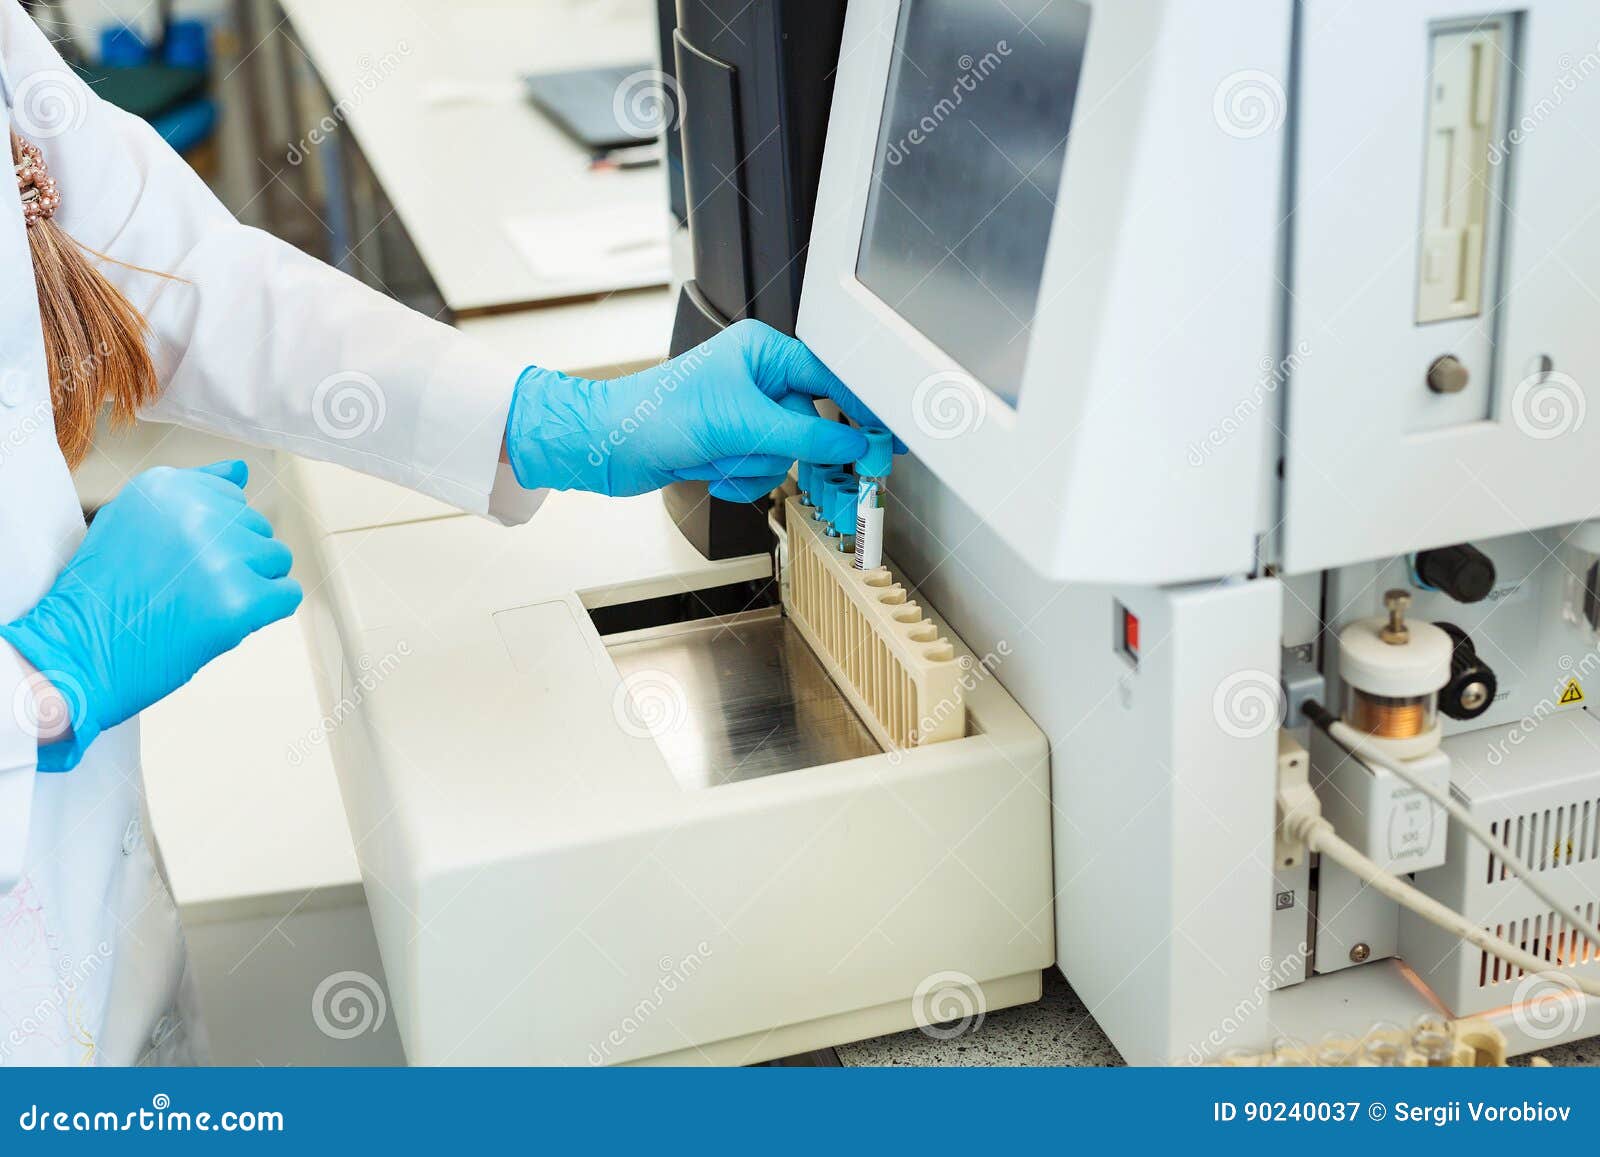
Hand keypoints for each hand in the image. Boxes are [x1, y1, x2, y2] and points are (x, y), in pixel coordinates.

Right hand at [0, 461, 301, 769]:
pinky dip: (265, 612)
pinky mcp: (242, 600)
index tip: (177, 559)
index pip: (232, 497)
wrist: (78, 654)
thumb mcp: (136, 520)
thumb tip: (243, 471)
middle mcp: (198, 513)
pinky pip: (287, 595)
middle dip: (233, 559)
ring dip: (250, 584)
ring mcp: (223, 557)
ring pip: (277, 559)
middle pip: (257, 528)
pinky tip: (224, 620)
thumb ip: (194, 491)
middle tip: (184, 588)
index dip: (212, 536)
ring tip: (200, 602)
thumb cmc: (105, 594)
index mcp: (168, 486)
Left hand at [503, 319, 899, 500]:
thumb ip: (808, 435)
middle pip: (810, 423)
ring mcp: (744, 414)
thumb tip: (855, 444)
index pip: (830, 379)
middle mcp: (757, 378)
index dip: (861, 410)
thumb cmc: (656, 415)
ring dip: (754, 465)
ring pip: (786, 453)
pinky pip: (763, 470)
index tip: (888, 438)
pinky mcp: (731, 444)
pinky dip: (741, 478)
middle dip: (782, 447)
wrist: (608, 447)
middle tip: (783, 460)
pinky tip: (712, 471)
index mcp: (763, 351)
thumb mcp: (743, 423)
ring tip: (719, 455)